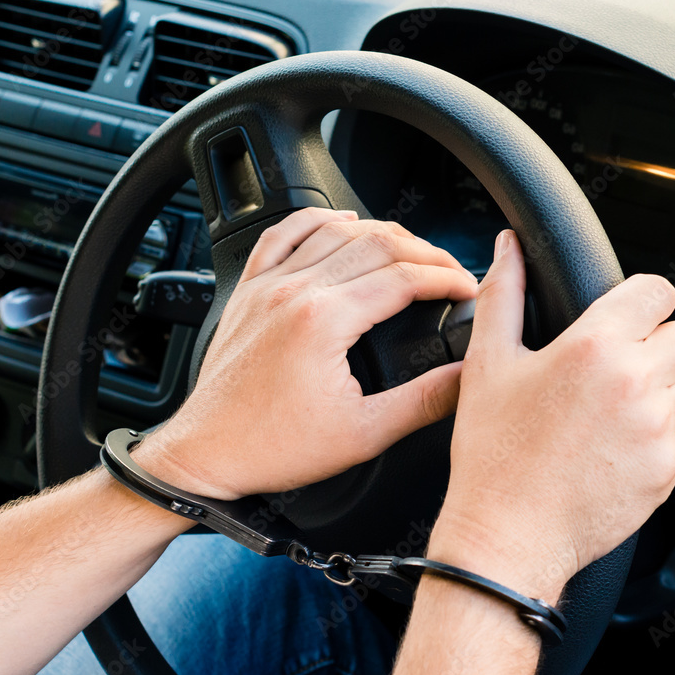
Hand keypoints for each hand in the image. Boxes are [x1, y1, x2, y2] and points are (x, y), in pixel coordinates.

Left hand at [135, 208, 478, 498]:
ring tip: (413, 251)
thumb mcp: (364, 434)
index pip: (405, 277)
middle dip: (426, 252)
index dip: (447, 278)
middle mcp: (294, 292)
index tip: (467, 288)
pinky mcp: (249, 292)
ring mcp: (268, 286)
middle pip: (378, 243)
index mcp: (324, 321)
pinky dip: (319, 220)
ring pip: (336, 231)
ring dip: (384, 233)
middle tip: (451, 270)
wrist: (207, 454)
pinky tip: (342, 221)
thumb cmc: (272, 448)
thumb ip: (424, 401)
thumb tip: (466, 376)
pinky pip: (285, 234)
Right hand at [428, 230, 674, 602]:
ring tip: (611, 416)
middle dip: (657, 346)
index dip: (642, 301)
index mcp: (593, 347)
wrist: (507, 536)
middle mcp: (635, 383)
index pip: (657, 291)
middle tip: (616, 371)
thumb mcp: (488, 366)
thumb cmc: (493, 456)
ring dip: (661, 394)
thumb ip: (503, 296)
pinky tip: (616, 451)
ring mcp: (657, 430)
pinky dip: (660, 440)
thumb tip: (508, 248)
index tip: (627, 318)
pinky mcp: (669, 471)